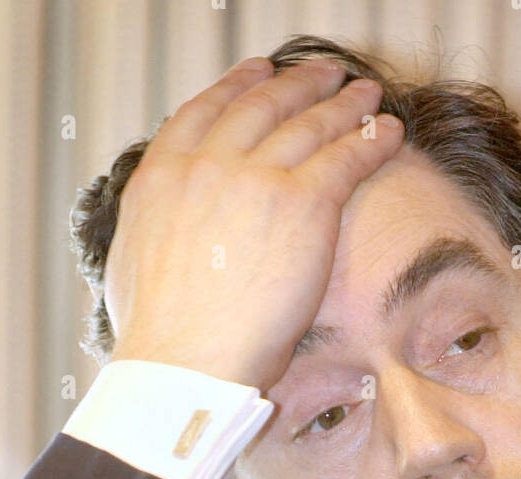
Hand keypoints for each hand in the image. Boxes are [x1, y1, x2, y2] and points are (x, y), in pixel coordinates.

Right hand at [104, 56, 404, 392]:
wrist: (186, 363)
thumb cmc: (160, 337)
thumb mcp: (131, 260)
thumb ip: (154, 224)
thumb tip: (164, 226)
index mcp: (162, 174)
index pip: (204, 110)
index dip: (238, 85)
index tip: (258, 72)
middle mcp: (208, 163)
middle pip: (262, 106)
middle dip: (299, 85)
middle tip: (325, 75)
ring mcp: (255, 177)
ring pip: (309, 124)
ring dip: (344, 104)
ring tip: (365, 94)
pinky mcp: (302, 202)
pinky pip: (346, 156)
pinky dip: (371, 140)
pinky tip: (389, 133)